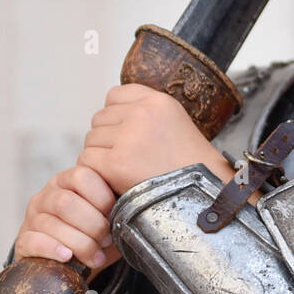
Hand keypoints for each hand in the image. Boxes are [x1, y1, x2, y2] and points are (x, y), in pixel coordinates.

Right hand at [15, 164, 120, 271]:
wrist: (75, 260)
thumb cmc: (99, 232)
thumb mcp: (112, 215)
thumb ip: (119, 204)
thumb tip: (132, 208)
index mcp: (70, 181)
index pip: (82, 175)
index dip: (102, 198)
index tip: (115, 216)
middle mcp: (49, 194)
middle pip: (66, 202)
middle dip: (92, 225)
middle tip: (107, 240)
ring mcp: (33, 217)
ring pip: (52, 223)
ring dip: (79, 243)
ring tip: (96, 256)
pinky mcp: (23, 240)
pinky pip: (33, 241)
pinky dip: (53, 249)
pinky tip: (68, 257)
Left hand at [78, 84, 228, 196]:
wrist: (206, 197)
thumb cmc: (194, 170)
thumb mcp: (177, 126)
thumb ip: (147, 117)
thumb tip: (113, 121)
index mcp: (159, 102)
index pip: (115, 96)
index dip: (116, 116)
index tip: (126, 134)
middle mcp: (142, 113)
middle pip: (100, 119)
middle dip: (107, 139)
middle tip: (126, 160)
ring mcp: (128, 137)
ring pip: (91, 141)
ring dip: (100, 157)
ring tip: (124, 173)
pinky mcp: (116, 163)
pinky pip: (87, 161)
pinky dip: (96, 174)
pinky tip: (115, 183)